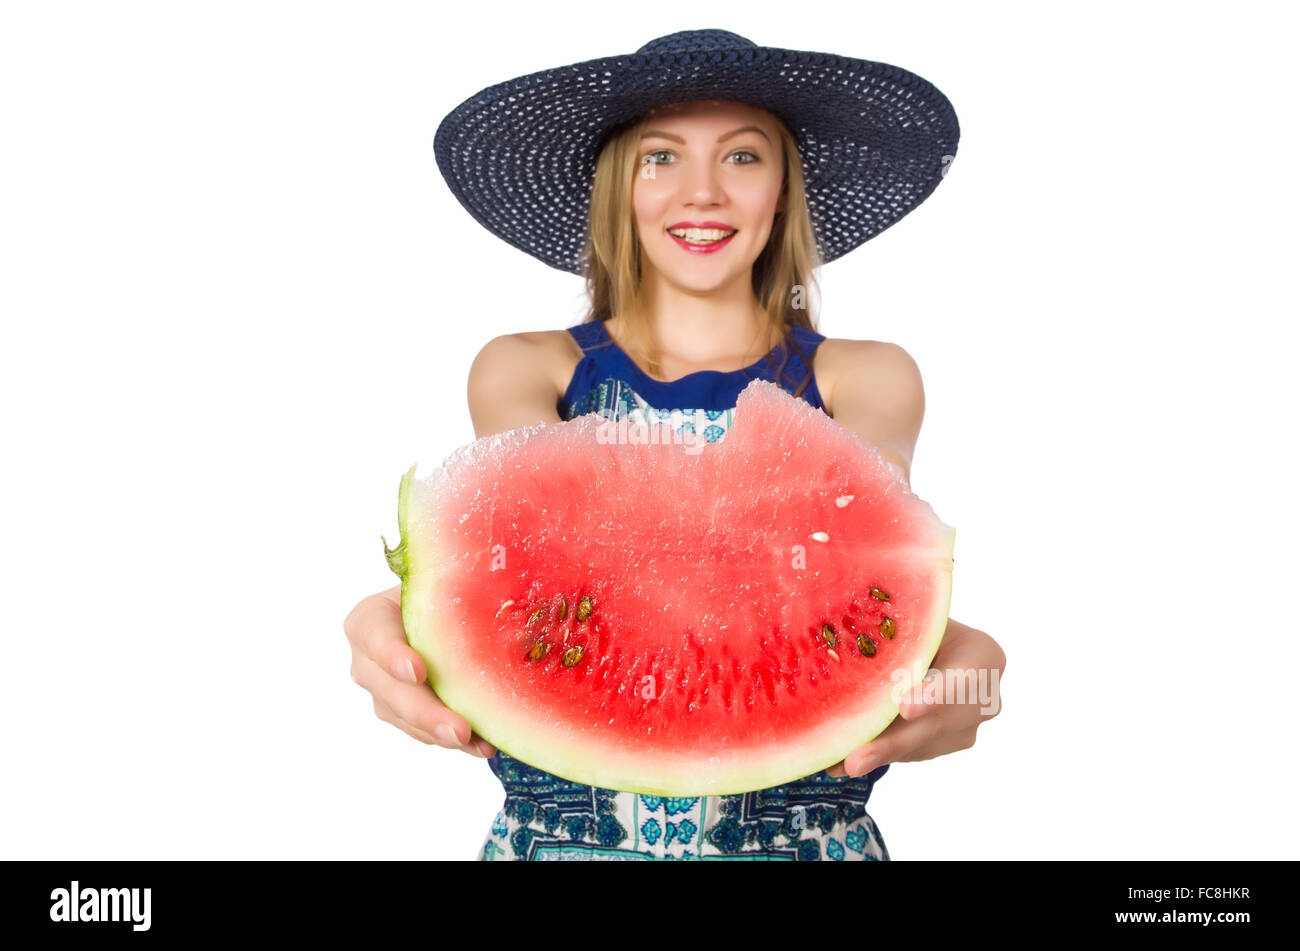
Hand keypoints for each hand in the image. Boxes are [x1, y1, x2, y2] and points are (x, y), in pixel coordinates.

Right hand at [344, 586, 496, 757]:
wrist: (442, 612)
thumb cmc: (447, 587)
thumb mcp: (450, 577)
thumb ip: (466, 579)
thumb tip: (514, 572)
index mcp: (370, 619)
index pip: (374, 635)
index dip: (392, 655)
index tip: (418, 672)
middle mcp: (368, 659)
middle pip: (390, 690)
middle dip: (426, 714)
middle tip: (459, 730)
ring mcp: (383, 691)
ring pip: (407, 719)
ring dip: (444, 734)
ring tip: (482, 744)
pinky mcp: (404, 715)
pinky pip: (425, 733)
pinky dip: (455, 741)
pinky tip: (485, 744)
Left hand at [827, 617, 1004, 777]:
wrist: (934, 644)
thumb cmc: (918, 622)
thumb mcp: (914, 617)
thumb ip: (896, 628)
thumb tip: (846, 633)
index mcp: (984, 656)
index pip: (960, 679)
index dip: (933, 696)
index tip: (904, 709)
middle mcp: (984, 699)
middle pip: (936, 724)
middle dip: (894, 742)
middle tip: (856, 759)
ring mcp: (968, 728)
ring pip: (920, 746)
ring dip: (877, 755)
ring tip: (837, 764)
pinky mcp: (946, 745)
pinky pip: (910, 754)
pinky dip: (876, 756)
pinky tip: (839, 764)